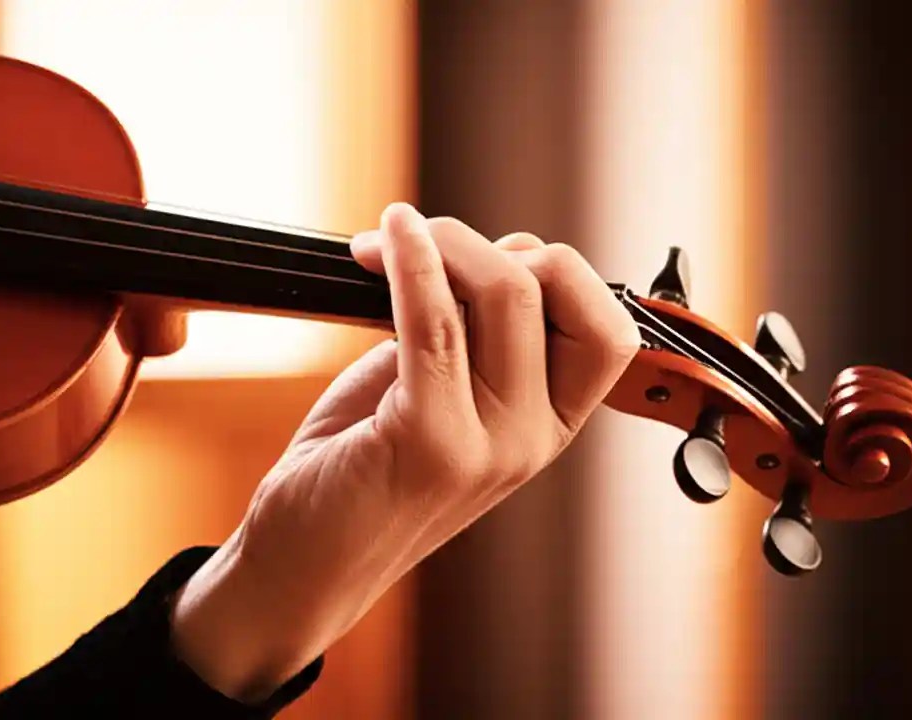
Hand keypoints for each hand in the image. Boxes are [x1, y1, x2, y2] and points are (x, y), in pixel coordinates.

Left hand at [169, 203, 639, 702]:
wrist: (303, 558)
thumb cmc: (363, 465)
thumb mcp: (438, 390)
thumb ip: (472, 332)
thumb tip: (471, 249)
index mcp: (551, 425)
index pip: (609, 330)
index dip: (560, 272)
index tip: (490, 257)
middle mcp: (535, 439)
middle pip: (553, 290)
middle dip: (485, 241)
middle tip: (420, 242)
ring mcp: (491, 445)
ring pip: (504, 294)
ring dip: (442, 241)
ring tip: (388, 239)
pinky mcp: (430, 442)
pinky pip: (434, 321)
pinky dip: (411, 263)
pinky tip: (381, 242)